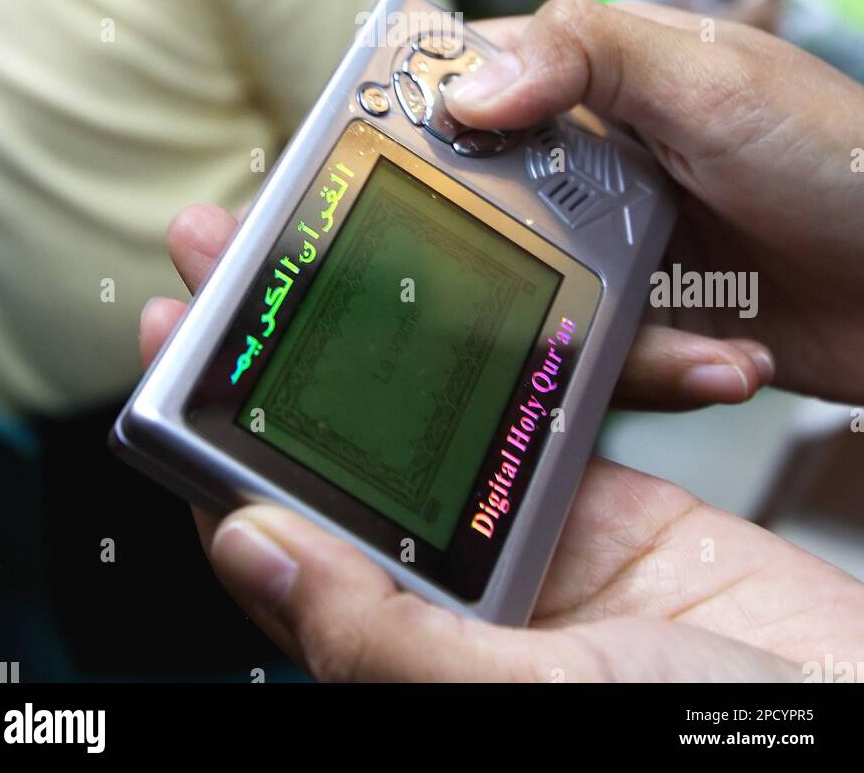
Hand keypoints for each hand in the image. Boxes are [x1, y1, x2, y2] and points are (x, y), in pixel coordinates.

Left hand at [139, 232, 863, 681]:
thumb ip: (379, 634)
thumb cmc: (709, 733)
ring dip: (382, 326)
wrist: (856, 709)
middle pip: (340, 449)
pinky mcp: (612, 511)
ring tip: (334, 239)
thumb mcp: (527, 694)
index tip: (168, 329)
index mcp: (408, 645)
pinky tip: (482, 291)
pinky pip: (548, 414)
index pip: (273, 527)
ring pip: (434, 415)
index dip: (212, 430)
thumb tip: (249, 550)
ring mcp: (535, 549)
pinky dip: (518, 349)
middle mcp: (458, 596)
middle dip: (282, 343)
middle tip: (232, 246)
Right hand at [446, 0, 863, 404]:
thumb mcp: (713, 81)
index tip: (381, 153)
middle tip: (533, 279)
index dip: (424, 105)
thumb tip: (465, 86)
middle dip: (497, 249)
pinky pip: (598, 349)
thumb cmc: (848, 160)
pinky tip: (729, 356)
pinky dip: (658, 367)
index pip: (479, 68)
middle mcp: (600, 153)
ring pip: (533, 287)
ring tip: (699, 336)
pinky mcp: (650, 311)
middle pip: (484, 197)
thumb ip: (588, 56)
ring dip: (599, 327)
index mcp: (607, 71)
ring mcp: (621, 236)